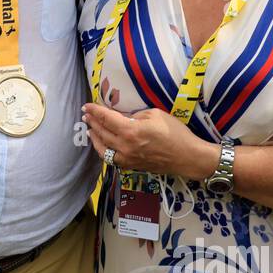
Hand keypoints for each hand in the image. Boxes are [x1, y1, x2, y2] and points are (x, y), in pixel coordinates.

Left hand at [82, 103, 215, 179]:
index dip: (95, 111)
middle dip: (92, 122)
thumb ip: (134, 115)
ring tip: (90, 129)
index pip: (106, 118)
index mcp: (130, 131)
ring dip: (94, 137)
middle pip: (102, 132)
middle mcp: (125, 146)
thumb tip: (121, 116)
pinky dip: (103, 150)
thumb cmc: (175, 132)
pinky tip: (102, 144)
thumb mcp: (155, 114)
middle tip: (86, 115)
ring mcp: (127, 158)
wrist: (187, 157)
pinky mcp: (131, 166)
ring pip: (103, 148)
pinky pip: (111, 158)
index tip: (86, 106)